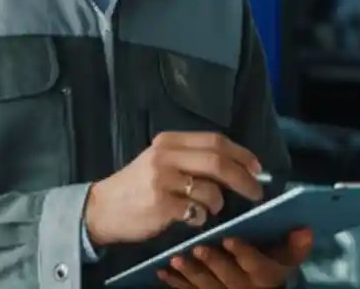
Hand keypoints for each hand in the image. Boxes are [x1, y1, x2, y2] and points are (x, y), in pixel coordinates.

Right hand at [84, 132, 265, 245]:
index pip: (215, 141)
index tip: (257, 168)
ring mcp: (162, 180)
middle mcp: (166, 156)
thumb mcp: (160, 161)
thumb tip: (238, 168)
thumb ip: (192, 159)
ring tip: (209, 209)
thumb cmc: (137, 186)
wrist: (102, 208)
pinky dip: (202, 218)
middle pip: (218, 162)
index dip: (242, 154)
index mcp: (169, 141)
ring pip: (211, 189)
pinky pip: (196, 212)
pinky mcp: (160, 204)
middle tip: (256, 193)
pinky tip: (191, 219)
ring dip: (218, 203)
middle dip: (244, 178)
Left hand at [157, 228, 313, 288]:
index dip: (244, 254)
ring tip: (175, 259)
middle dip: (213, 264)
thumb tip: (305, 229)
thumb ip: (294, 246)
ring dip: (190, 274)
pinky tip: (162, 271)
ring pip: (207, 288)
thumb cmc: (268, 266)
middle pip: (229, 279)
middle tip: (196, 248)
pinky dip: (176, 283)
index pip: (258, 267)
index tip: (229, 238)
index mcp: (267, 278)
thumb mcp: (283, 259)